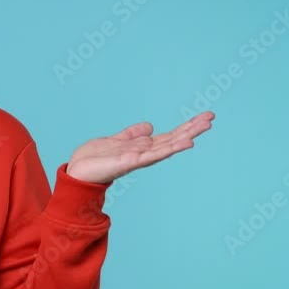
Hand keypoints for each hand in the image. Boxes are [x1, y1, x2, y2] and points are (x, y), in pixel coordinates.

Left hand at [66, 111, 214, 183]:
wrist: (77, 172)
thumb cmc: (94, 159)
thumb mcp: (116, 140)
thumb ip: (132, 134)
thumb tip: (150, 126)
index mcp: (142, 147)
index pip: (169, 135)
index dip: (186, 126)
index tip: (205, 117)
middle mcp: (144, 153)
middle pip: (173, 139)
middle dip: (192, 129)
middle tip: (212, 118)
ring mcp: (138, 158)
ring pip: (166, 147)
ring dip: (184, 138)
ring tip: (202, 130)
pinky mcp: (128, 162)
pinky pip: (150, 156)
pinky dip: (166, 150)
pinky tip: (181, 144)